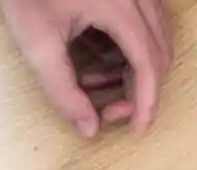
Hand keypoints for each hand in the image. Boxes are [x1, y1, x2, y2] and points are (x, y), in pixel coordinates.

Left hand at [0, 0, 172, 136]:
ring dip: (132, 71)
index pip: (148, 64)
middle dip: (139, 90)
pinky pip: (142, 25)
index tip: (136, 130)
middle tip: (108, 112)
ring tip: (93, 85)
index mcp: (120, 6)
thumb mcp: (39, 46)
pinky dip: (127, 50)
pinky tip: (96, 63)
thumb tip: (89, 128)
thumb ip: (63, 91)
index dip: (145, 103)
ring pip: (154, 40)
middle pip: (158, 53)